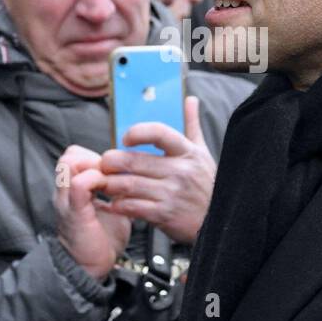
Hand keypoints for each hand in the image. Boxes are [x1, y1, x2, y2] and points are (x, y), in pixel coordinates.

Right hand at [54, 144, 129, 280]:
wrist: (90, 268)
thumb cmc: (101, 241)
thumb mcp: (112, 210)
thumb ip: (117, 193)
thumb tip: (133, 179)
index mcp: (73, 190)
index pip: (75, 156)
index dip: (94, 157)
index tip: (112, 172)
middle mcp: (65, 192)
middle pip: (69, 155)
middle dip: (93, 158)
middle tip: (110, 175)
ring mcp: (67, 200)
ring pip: (69, 163)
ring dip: (93, 167)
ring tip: (108, 183)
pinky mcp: (74, 211)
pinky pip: (80, 183)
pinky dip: (95, 181)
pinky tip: (108, 193)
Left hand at [99, 96, 215, 245]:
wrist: (218, 221)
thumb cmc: (206, 184)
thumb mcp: (202, 153)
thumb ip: (192, 125)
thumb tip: (189, 99)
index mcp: (187, 152)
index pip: (159, 132)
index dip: (137, 132)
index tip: (125, 139)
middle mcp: (180, 171)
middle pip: (134, 161)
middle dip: (111, 162)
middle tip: (104, 164)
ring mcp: (172, 193)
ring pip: (128, 184)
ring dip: (111, 184)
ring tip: (105, 183)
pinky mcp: (165, 214)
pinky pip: (132, 206)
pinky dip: (119, 204)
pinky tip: (115, 203)